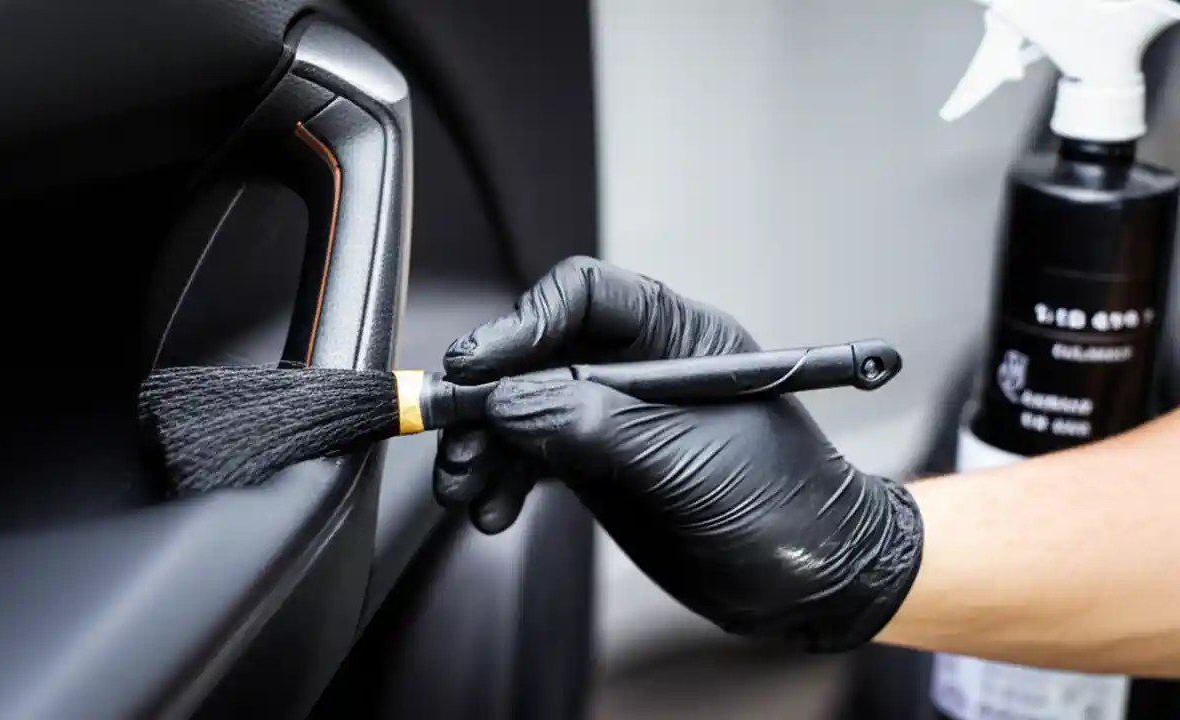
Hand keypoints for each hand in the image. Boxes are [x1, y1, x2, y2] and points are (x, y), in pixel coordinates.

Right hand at [435, 256, 922, 649]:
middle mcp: (640, 368)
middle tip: (456, 437)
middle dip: (490, 395)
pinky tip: (493, 510)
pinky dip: (506, 481)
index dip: (525, 322)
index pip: (585, 295)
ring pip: (527, 410)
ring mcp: (617, 418)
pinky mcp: (603, 466)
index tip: (479, 366)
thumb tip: (508, 403)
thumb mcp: (686, 460)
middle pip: (540, 353)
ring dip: (487, 446)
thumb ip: (595, 425)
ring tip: (465, 487)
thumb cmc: (786, 506)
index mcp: (678, 336)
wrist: (815, 584)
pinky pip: (536, 458)